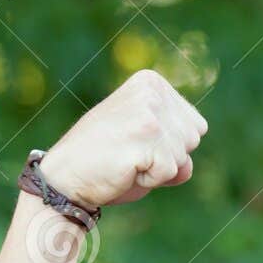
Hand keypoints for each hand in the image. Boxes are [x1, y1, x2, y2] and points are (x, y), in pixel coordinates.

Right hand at [38, 69, 207, 207]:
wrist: (65, 176)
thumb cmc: (108, 160)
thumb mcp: (149, 142)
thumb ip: (177, 142)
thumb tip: (187, 164)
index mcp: (152, 83)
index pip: (197, 126)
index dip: (172, 146)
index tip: (138, 141)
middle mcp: (151, 92)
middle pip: (194, 140)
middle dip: (168, 157)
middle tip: (132, 152)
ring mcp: (148, 113)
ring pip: (183, 157)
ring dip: (159, 170)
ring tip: (128, 160)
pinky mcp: (144, 137)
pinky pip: (170, 172)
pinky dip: (151, 179)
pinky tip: (125, 168)